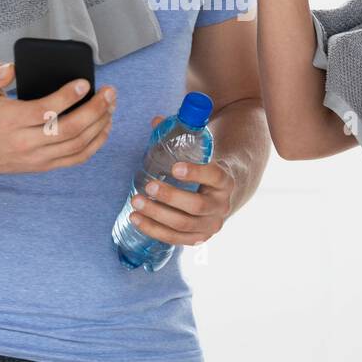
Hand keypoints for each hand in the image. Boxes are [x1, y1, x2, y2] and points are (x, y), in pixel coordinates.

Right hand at [0, 62, 115, 174]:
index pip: (45, 111)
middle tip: (110, 93)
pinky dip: (95, 143)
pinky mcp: (45, 166)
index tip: (84, 83)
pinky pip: (77, 158)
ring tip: (111, 105)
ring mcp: (38, 157)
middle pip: (68, 130)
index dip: (67, 97)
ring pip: (77, 145)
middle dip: (94, 110)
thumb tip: (11, 68)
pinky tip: (105, 126)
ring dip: (99, 125)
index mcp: (11, 121)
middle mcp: (26, 143)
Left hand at [127, 113, 234, 245]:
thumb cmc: (204, 170)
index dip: (195, 172)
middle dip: (170, 196)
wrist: (219, 195)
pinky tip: (136, 219)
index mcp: (225, 181)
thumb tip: (156, 121)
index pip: (215, 176)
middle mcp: (222, 206)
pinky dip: (154, 230)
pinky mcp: (198, 239)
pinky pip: (175, 239)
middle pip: (196, 205)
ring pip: (183, 225)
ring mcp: (211, 226)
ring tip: (136, 202)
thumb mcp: (200, 154)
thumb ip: (181, 137)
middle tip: (148, 185)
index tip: (174, 166)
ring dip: (157, 215)